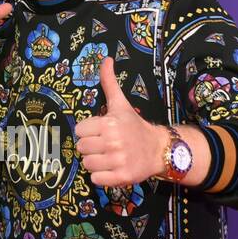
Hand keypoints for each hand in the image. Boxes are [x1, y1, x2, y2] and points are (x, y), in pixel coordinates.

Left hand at [74, 57, 165, 186]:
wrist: (158, 149)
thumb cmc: (134, 126)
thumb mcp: (120, 103)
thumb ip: (109, 82)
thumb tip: (106, 58)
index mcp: (109, 123)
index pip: (79, 130)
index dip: (88, 132)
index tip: (100, 132)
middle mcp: (113, 141)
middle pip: (81, 148)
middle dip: (91, 147)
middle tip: (105, 145)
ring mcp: (117, 160)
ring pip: (87, 164)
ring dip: (96, 162)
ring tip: (109, 157)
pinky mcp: (121, 177)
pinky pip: (96, 180)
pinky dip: (101, 177)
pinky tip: (112, 169)